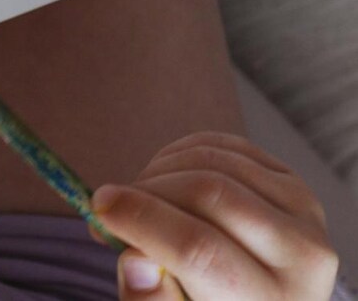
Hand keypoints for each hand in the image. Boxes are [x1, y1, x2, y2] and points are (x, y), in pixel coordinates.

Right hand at [93, 134, 339, 300]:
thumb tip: (133, 259)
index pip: (201, 250)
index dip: (143, 220)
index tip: (99, 208)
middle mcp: (305, 259)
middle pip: (208, 193)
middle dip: (145, 191)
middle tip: (111, 207)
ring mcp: (305, 213)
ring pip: (211, 161)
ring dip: (158, 172)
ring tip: (140, 203)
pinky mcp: (292, 182)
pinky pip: (221, 145)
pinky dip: (177, 155)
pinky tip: (165, 184)